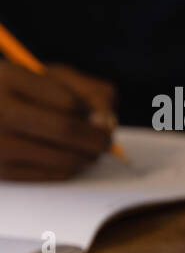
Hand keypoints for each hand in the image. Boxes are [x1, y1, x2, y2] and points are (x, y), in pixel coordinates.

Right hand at [0, 62, 115, 179]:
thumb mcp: (49, 77)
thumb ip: (87, 91)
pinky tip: (67, 158)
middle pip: (66, 130)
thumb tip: (107, 121)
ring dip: (88, 157)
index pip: (68, 102)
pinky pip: (53, 175)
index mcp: (7, 78)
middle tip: (106, 141)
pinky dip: (71, 168)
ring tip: (89, 150)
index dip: (93, 112)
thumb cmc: (21, 94)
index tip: (97, 116)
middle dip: (98, 138)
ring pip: (64, 158)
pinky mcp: (0, 172)